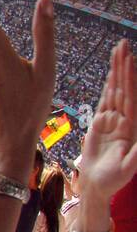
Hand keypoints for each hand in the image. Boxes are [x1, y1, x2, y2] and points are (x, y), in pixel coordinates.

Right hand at [75, 40, 136, 203]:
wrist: (98, 186)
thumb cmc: (113, 180)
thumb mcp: (128, 168)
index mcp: (132, 127)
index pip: (131, 97)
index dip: (131, 78)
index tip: (130, 60)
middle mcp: (125, 120)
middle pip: (125, 88)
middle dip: (125, 66)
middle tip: (123, 45)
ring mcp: (113, 121)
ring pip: (115, 90)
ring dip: (117, 71)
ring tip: (118, 51)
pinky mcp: (101, 124)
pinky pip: (106, 101)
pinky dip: (108, 86)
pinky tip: (111, 73)